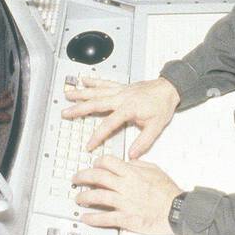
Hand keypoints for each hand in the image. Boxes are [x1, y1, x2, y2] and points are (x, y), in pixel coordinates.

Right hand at [62, 76, 179, 158]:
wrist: (169, 89)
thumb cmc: (163, 105)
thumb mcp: (156, 127)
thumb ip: (143, 142)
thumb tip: (132, 155)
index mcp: (129, 108)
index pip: (109, 124)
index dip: (98, 136)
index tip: (89, 145)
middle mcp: (122, 97)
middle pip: (96, 104)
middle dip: (79, 109)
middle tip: (66, 114)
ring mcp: (120, 90)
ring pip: (97, 91)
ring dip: (81, 93)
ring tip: (67, 95)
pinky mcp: (122, 86)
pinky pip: (105, 82)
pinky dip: (94, 81)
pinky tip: (84, 80)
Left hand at [73, 154, 180, 234]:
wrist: (176, 210)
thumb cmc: (168, 192)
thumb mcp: (155, 169)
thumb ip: (138, 164)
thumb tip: (127, 161)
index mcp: (132, 173)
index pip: (108, 162)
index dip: (97, 162)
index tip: (93, 165)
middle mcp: (125, 186)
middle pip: (97, 177)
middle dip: (83, 176)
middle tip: (76, 178)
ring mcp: (124, 203)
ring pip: (97, 197)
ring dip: (84, 196)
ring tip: (78, 198)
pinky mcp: (126, 218)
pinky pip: (105, 218)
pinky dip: (93, 218)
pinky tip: (85, 217)